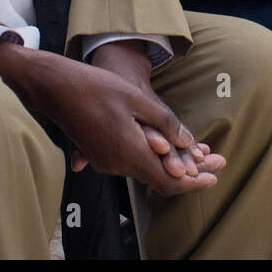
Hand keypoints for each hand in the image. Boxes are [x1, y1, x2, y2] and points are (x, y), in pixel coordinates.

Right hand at [88, 40, 220, 182]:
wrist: (56, 88)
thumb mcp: (139, 100)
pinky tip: (167, 146)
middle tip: (216, 160)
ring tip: (199, 153)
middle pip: (161, 178)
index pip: (168, 182)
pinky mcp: (100, 155)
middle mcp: (118, 165)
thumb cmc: (96, 88)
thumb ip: (166, 123)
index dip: (194, 183)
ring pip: (147, 169)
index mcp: (130, 153)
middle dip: (190, 171)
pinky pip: (132, 162)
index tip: (214, 178)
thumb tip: (188, 142)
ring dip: (172, 163)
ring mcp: (107, 162)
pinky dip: (154, 157)